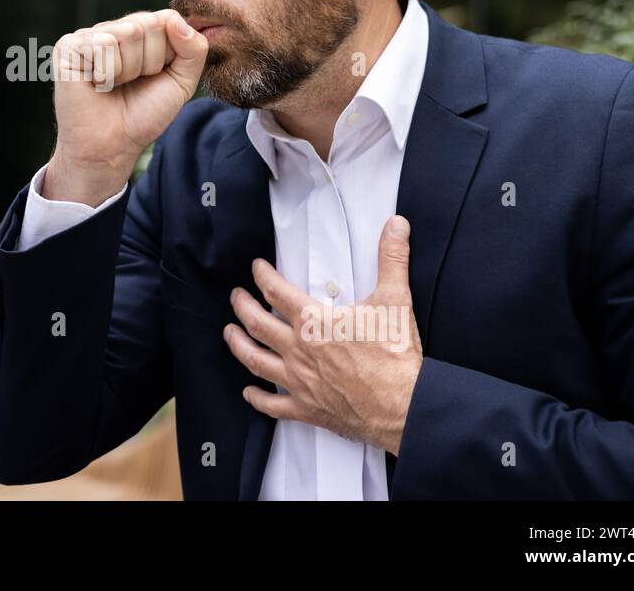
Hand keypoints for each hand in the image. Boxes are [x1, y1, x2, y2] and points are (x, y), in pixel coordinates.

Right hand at [44, 10, 207, 205]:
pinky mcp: (68, 46)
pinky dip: (105, 73)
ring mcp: (90, 35)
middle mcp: (114, 28)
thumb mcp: (181, 82)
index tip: (153, 77)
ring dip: (126, 70)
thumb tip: (176, 19)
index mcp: (140, 32)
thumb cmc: (143, 114)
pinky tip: (95, 84)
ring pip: (127, 33)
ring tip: (112, 85)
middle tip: (130, 84)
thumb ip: (194, 49)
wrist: (111, 146)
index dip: (167, 54)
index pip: (167, 19)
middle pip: (147, 25)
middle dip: (147, 63)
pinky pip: (102, 44)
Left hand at [223, 215, 422, 454]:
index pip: (277, 291)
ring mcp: (299, 381)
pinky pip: (274, 405)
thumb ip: (392, 259)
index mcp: (314, 322)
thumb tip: (396, 225)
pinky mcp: (307, 408)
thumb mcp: (395, 300)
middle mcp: (299, 350)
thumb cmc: (395, 357)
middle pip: (257, 324)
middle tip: (235, 297)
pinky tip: (249, 392)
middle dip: (242, 306)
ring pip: (255, 361)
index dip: (263, 276)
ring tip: (229, 334)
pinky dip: (258, 399)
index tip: (256, 268)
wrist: (404, 406)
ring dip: (238, 345)